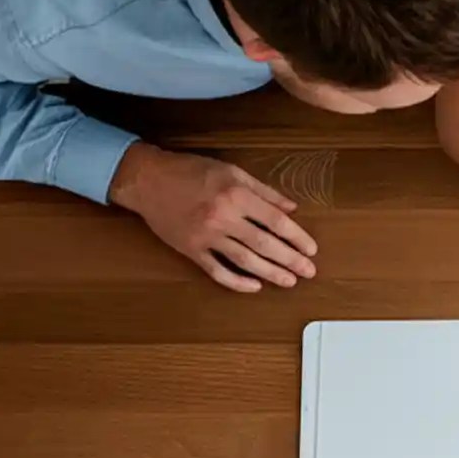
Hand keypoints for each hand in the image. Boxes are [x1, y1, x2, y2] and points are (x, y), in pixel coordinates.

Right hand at [110, 144, 317, 291]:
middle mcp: (223, 217)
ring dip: (270, 273)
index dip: (297, 238)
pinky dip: (236, 281)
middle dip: (290, 260)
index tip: (311, 250)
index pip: (276, 222)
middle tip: (308, 272)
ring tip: (289, 282)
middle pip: (264, 244)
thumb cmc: (191, 171)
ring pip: (245, 260)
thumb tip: (291, 209)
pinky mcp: (191, 250)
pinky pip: (217, 271)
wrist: (147, 179)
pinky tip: (254, 286)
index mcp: (236, 196)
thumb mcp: (232, 171)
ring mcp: (206, 236)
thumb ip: (264, 191)